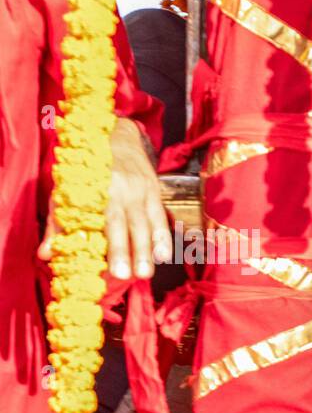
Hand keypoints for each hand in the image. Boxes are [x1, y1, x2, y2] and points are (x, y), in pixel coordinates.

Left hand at [39, 117, 170, 279]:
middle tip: (129, 276)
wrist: (117, 136)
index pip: (103, 221)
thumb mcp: (66, 190)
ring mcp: (140, 190)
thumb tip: (46, 254)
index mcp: (96, 189)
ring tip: (147, 274)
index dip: (107, 245)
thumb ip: (58, 224)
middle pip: (126, 225)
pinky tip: (164, 256)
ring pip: (146, 223)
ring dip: (147, 250)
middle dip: (128, 251)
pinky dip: (162, 237)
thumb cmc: (87, 168)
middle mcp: (120, 189)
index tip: (109, 269)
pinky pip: (160, 217)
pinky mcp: (154, 191)